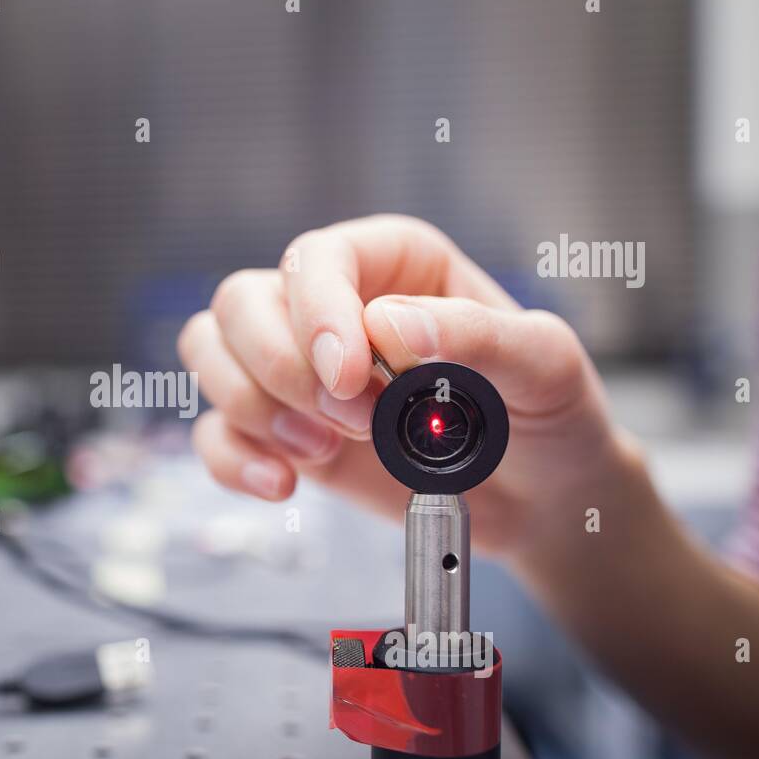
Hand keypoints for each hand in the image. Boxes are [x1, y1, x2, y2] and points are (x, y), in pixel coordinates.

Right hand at [177, 215, 632, 560]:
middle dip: (282, 369)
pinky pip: (215, 433)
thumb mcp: (544, 364)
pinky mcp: (282, 433)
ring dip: (252, 407)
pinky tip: (282, 485)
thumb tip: (390, 324)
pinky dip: (233, 460)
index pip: (316, 259)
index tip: (349, 376)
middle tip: (356, 422)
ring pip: (210, 352)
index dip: (316, 313)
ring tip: (323, 451)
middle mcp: (332, 308)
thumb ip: (476, 336)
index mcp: (393, 265)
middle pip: (241, 303)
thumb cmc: (547, 414)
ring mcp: (297, 372)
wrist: (541, 498)